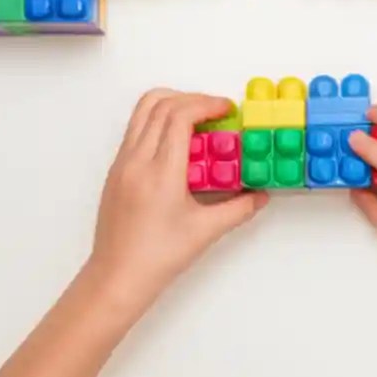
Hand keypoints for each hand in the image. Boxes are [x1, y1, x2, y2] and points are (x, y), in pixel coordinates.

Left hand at [89, 90, 267, 303]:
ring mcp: (121, 163)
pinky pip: (136, 130)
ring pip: (142, 112)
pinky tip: (178, 146)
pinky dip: (158, 123)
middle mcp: (136, 160)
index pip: (179, 116)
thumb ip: (239, 208)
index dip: (206, 103)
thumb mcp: (206, 231)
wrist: (117, 277)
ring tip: (196, 121)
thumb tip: (260, 195)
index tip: (227, 109)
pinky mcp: (115, 171)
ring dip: (171, 106)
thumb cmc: (158, 257)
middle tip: (215, 110)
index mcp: (160, 172)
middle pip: (159, 103)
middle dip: (191, 98)